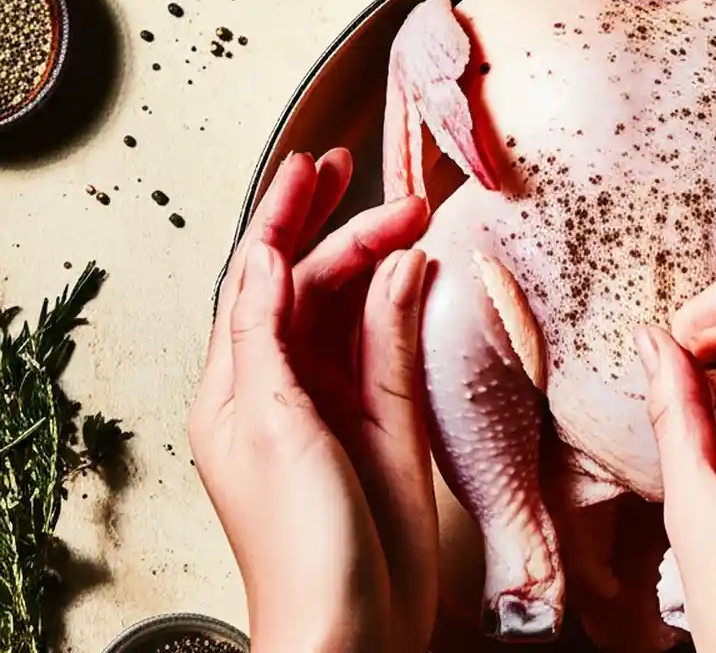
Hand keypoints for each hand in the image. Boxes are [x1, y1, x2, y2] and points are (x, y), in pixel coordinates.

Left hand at [189, 150, 437, 651]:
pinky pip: (393, 348)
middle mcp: (285, 385)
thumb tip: (272, 256)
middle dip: (339, 229)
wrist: (352, 621)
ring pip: (356, 310)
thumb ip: (272, 333)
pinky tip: (420, 274)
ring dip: (380, 262)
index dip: (280, 217)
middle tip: (373, 181)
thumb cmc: (295, 542)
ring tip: (414, 219)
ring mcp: (339, 402)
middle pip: (308, 285)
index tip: (310, 167)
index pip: (254, 279)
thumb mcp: (267, 422)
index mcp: (236, 385)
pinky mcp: (388, 422)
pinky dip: (404, 307)